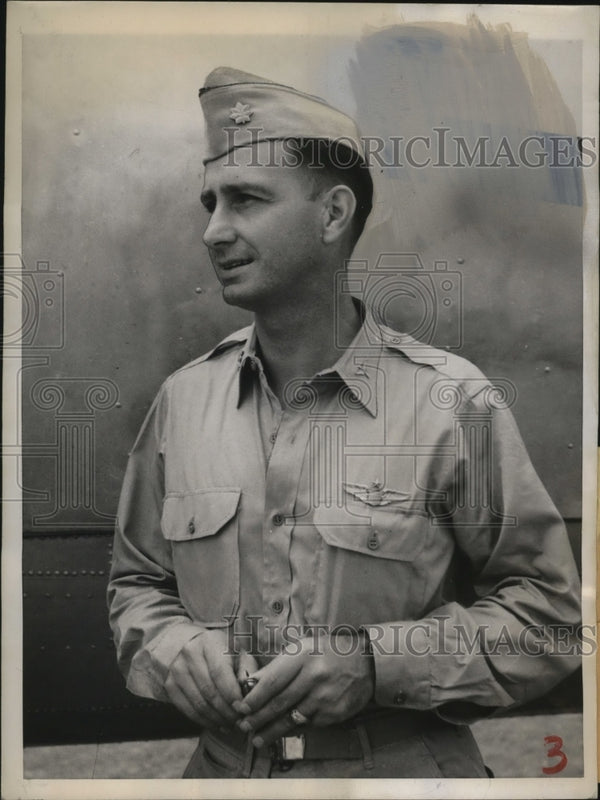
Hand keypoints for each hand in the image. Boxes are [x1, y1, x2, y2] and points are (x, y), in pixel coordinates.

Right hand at [165, 630, 255, 729]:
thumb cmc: (222, 650)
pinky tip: (217, 726)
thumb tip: (249, 693)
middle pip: (209, 691)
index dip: (231, 693)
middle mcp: (189, 654)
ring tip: (231, 726)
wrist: (191, 644)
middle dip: (226, 711)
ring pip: (198, 703)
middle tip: (240, 723)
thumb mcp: (237, 651)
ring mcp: (177, 669)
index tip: (243, 709)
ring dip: (217, 719)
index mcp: (209, 642)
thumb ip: (246, 669)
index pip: (219, 672)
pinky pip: (187, 710)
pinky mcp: (170, 684)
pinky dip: (204, 721)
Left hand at [233, 633, 373, 746]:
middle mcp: (314, 676)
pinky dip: (294, 729)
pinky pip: (308, 724)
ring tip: (258, 738)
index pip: (273, 680)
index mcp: (303, 655)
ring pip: (292, 718)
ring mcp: (326, 696)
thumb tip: (251, 683)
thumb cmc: (327, 652)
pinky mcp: (335, 713)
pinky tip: (283, 732)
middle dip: (258, 718)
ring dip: (272, 731)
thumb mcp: (302, 649)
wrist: (366, 662)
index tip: (241, 708)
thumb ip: (277, 666)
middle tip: (244, 727)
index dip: (255, 697)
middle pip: (280, 703)